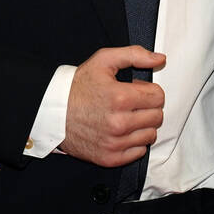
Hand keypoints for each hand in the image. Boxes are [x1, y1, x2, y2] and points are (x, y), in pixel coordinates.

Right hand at [59, 45, 164, 166]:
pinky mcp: (109, 158)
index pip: (158, 96)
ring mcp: (114, 143)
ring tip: (127, 117)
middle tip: (132, 104)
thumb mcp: (103, 61)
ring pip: (151, 135)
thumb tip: (161, 59)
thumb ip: (135, 55)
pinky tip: (122, 132)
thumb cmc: (78, 86)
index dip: (149, 91)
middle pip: (157, 116)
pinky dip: (134, 142)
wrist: (53, 112)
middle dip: (148, 107)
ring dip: (143, 125)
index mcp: (120, 97)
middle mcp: (119, 123)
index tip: (136, 90)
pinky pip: (139, 152)